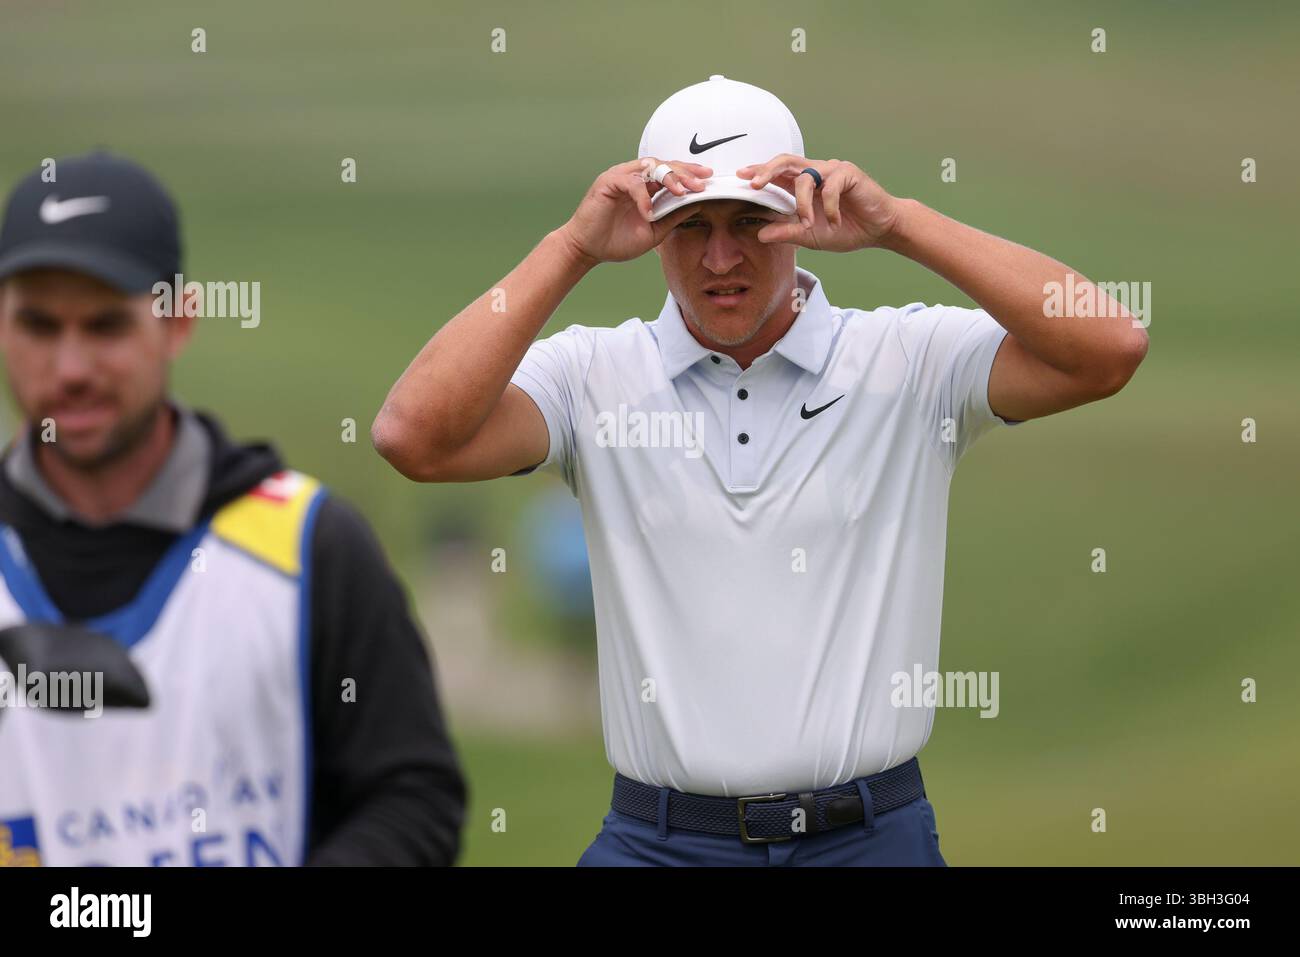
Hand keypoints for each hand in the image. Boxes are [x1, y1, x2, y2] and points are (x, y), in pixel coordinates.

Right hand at [559, 158, 711, 263]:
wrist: (588, 250)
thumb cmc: (617, 241)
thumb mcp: (654, 231)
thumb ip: (673, 216)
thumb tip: (698, 204)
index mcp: (645, 186)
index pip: (671, 172)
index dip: (689, 173)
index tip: (708, 178)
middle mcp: (634, 176)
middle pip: (664, 164)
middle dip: (684, 172)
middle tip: (700, 183)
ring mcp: (620, 176)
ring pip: (650, 167)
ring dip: (668, 178)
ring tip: (681, 192)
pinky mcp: (607, 182)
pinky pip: (631, 183)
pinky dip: (642, 197)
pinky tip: (648, 213)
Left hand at [736, 155, 901, 251]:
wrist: (879, 230)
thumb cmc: (846, 229)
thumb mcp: (810, 236)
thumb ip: (787, 233)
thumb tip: (759, 235)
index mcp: (804, 185)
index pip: (777, 173)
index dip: (760, 172)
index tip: (740, 176)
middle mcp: (816, 172)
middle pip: (786, 162)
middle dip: (767, 171)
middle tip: (753, 183)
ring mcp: (832, 170)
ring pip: (805, 177)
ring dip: (802, 204)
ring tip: (809, 224)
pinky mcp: (849, 173)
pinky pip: (829, 187)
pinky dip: (828, 208)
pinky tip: (836, 221)